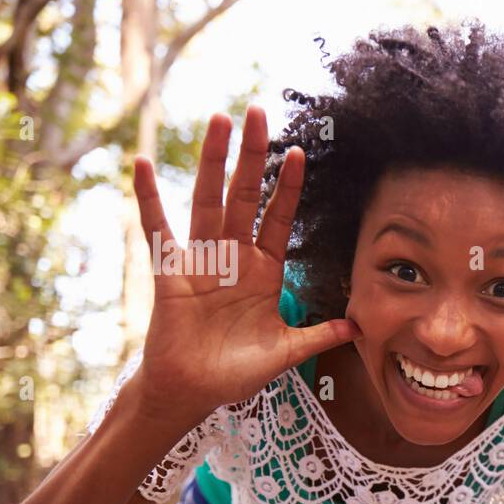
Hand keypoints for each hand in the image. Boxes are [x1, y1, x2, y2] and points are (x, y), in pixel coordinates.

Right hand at [131, 106, 357, 428]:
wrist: (194, 392)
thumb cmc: (236, 371)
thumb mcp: (287, 351)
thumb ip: (320, 335)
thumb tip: (360, 328)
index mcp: (263, 271)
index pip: (278, 218)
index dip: (288, 188)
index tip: (300, 153)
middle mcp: (233, 257)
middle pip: (244, 196)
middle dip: (253, 156)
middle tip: (259, 112)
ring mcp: (201, 260)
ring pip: (208, 200)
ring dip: (214, 162)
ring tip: (220, 120)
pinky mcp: (171, 272)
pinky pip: (158, 229)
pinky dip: (149, 198)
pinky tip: (143, 163)